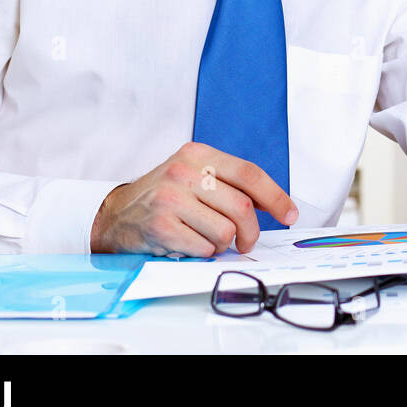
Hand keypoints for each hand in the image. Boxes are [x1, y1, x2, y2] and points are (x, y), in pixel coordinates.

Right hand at [90, 142, 297, 255]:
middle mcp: (184, 171)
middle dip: (251, 232)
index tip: (290, 215)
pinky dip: (204, 252)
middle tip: (246, 242)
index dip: (276, 197)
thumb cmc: (164, 196)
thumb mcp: (195, 175)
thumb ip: (230, 184)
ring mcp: (171, 198)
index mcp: (199, 154)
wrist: (116, 214)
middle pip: (242, 208)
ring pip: (225, 231)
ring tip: (209, 240)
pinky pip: (204, 248)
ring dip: (223, 244)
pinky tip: (190, 244)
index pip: (250, 174)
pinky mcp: (161, 226)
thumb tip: (275, 205)